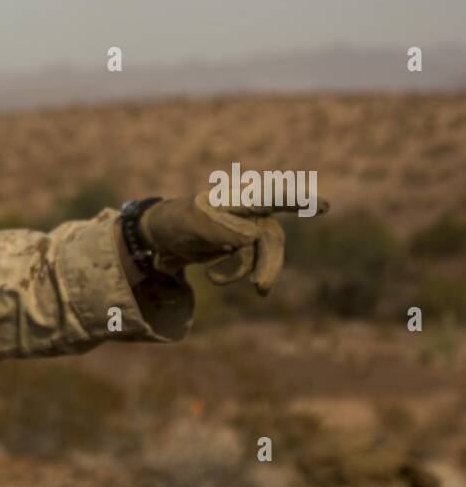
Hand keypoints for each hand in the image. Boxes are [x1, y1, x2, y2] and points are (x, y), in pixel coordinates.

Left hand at [138, 191, 329, 294]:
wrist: (162, 237)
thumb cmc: (177, 223)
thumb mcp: (191, 226)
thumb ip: (219, 229)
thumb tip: (253, 237)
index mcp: (235, 198)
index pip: (268, 197)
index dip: (294, 202)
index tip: (323, 207)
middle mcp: (247, 209)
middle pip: (270, 236)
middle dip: (269, 262)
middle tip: (261, 288)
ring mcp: (247, 226)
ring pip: (265, 251)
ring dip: (258, 271)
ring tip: (251, 289)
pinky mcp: (243, 243)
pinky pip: (251, 261)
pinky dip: (236, 273)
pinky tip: (211, 277)